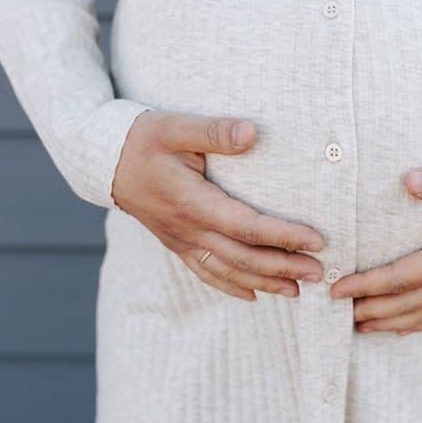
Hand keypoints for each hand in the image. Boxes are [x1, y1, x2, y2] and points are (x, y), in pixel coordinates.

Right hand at [111, 110, 325, 301]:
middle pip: (243, 257)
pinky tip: (253, 295)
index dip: (284, 236)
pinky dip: (231, 286)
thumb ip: (215, 131)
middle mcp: (188, 230)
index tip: (317, 241)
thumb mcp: (175, 127)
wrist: (102, 161)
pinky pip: (206, 272)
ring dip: (264, 282)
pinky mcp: (175, 243)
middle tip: (320, 273)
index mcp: (193, 203)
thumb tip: (252, 134)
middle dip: (284, 267)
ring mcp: (181, 240)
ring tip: (297, 290)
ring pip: (228, 271)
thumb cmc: (141, 140)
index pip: (248, 226)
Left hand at [330, 161, 421, 333]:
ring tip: (360, 326)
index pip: (402, 276)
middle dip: (370, 309)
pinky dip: (418, 324)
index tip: (339, 288)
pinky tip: (402, 328)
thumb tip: (407, 180)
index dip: (367, 284)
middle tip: (337, 311)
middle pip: (407, 303)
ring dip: (390, 323)